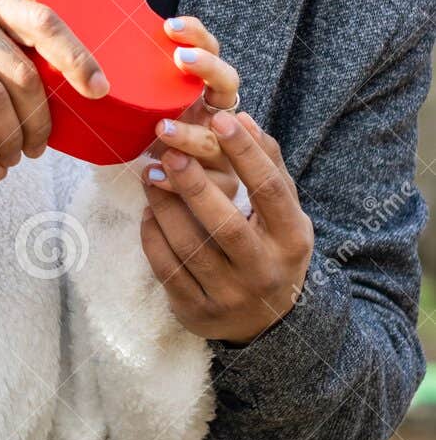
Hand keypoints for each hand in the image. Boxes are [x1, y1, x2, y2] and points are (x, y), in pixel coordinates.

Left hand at [140, 110, 314, 343]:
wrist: (265, 323)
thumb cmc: (271, 247)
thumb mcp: (284, 211)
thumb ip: (268, 164)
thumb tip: (240, 116)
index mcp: (291, 239)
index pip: (269, 191)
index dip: (245, 153)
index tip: (220, 119)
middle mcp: (264, 271)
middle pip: (226, 226)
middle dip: (194, 185)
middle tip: (169, 150)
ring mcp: (230, 296)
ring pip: (190, 247)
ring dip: (164, 206)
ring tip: (149, 174)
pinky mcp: (197, 312)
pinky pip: (166, 269)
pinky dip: (153, 235)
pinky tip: (148, 211)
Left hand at [144, 17, 242, 201]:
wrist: (156, 185)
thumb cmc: (144, 134)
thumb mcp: (140, 104)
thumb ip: (129, 82)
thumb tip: (79, 50)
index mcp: (203, 88)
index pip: (211, 51)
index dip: (197, 36)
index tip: (169, 26)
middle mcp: (219, 114)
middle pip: (229, 84)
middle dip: (207, 69)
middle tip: (179, 60)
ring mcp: (223, 148)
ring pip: (217, 138)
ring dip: (190, 132)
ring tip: (161, 128)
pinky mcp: (218, 184)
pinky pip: (210, 184)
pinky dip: (179, 180)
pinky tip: (153, 174)